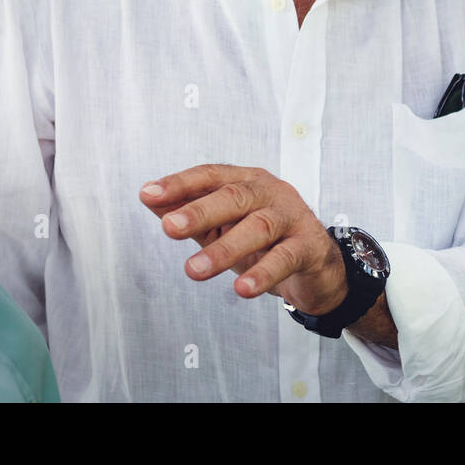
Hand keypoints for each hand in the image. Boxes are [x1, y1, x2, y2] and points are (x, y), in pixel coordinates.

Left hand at [139, 164, 348, 315]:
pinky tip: (243, 289)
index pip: (211, 176)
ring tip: (194, 270)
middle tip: (169, 229)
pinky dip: (263, 274)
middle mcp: (270, 192)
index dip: (180, 184)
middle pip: (235, 197)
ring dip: (224, 250)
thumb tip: (148, 197)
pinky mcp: (309, 246)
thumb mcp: (223, 225)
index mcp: (246, 181)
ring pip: (258, 228)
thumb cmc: (264, 242)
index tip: (148, 194)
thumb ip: (190, 212)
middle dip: (199, 212)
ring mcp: (292, 217)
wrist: (316, 268)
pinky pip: (285, 258)